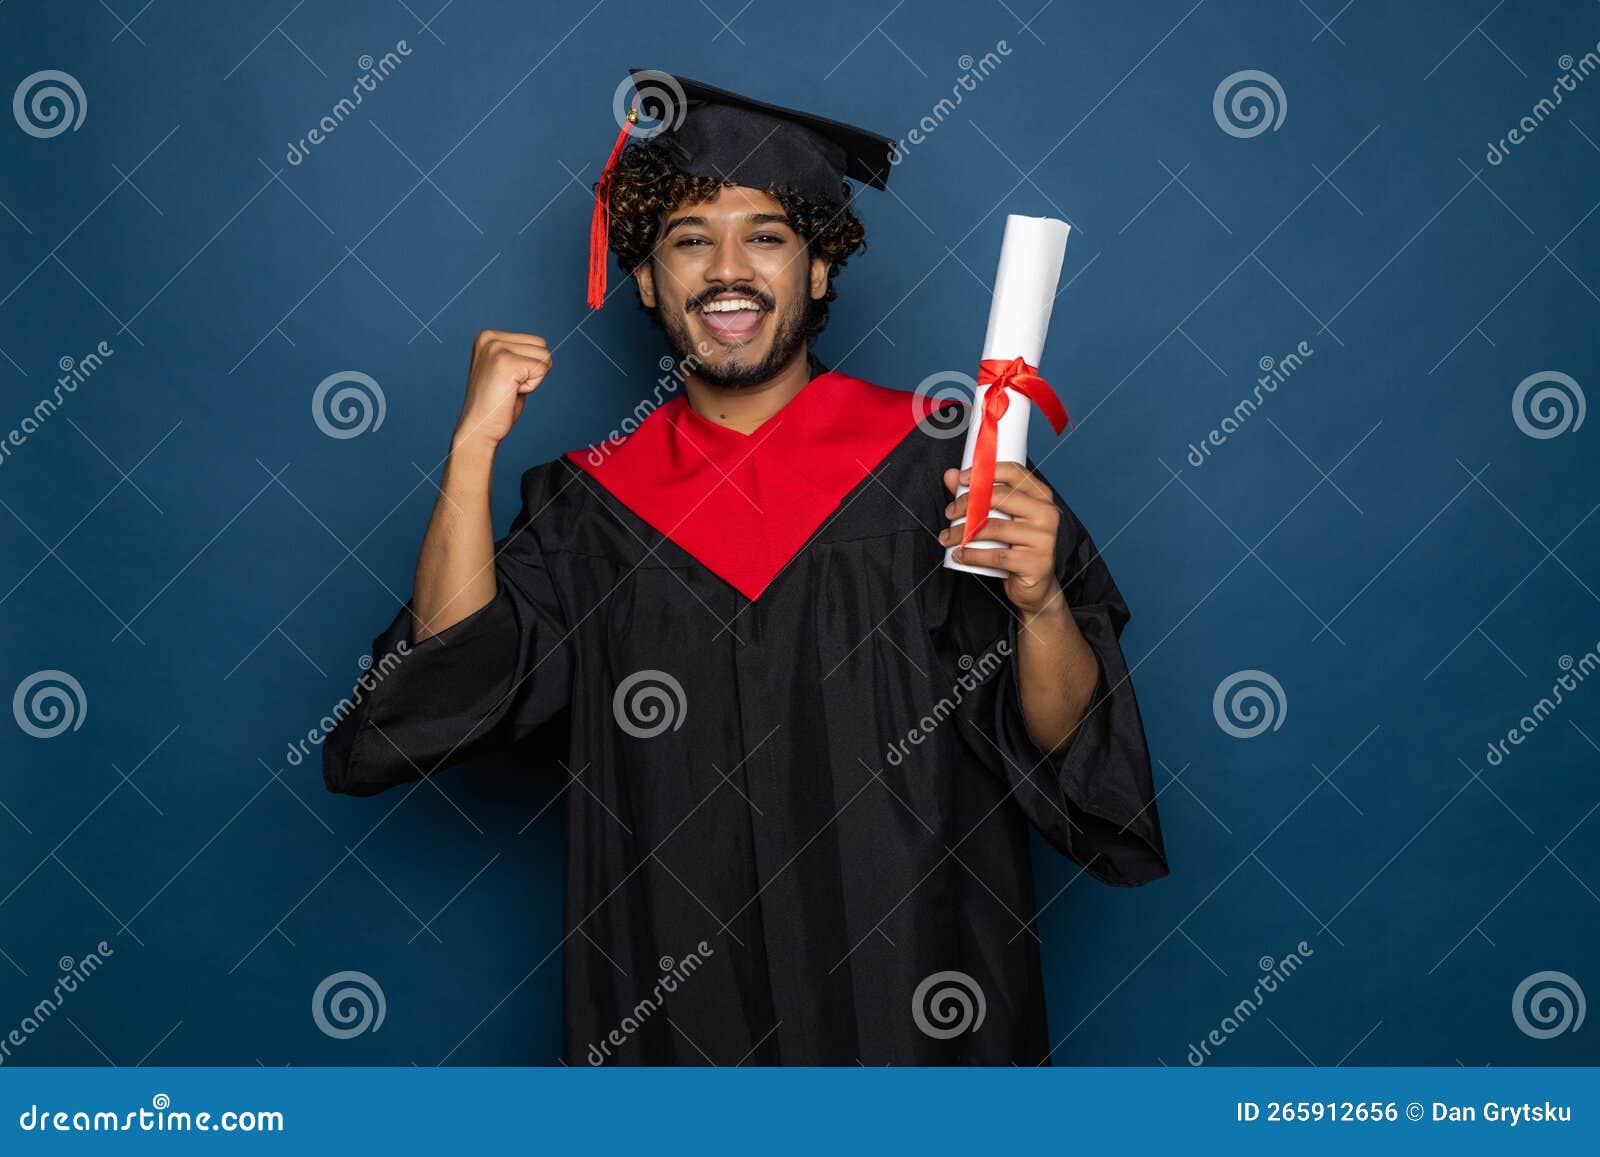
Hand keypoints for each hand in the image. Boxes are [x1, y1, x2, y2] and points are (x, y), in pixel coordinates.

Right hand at [452, 329, 552, 452]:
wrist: (478, 427)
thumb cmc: (495, 403)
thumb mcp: (506, 370)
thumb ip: (520, 355)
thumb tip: (547, 351)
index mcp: (488, 336)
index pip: (536, 341)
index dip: (530, 366)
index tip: (507, 380)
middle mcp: (490, 338)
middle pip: (542, 346)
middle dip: (533, 370)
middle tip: (510, 386)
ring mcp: (496, 348)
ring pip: (545, 357)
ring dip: (533, 379)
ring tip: (510, 388)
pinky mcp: (506, 362)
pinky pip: (542, 369)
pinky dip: (532, 386)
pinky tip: (511, 392)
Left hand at [938, 462, 1066, 618]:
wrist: (1035, 586)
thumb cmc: (1016, 546)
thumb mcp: (1000, 518)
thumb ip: (976, 495)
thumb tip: (950, 475)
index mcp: (1041, 497)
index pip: (1014, 472)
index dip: (985, 472)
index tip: (961, 479)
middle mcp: (1046, 514)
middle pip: (999, 497)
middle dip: (967, 503)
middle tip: (950, 513)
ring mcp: (1043, 539)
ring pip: (993, 528)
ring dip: (962, 532)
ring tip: (947, 537)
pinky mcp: (1034, 563)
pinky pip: (995, 556)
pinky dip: (972, 555)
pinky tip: (958, 554)